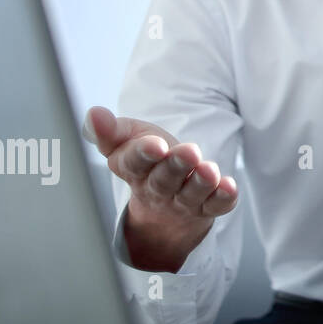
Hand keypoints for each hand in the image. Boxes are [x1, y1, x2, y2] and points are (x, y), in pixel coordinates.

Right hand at [83, 105, 237, 271]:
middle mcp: (157, 188)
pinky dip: (222, 198)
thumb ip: (110, 131)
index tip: (154, 144)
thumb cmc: (147, 162)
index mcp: (134, 171)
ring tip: (209, 169)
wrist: (162, 209)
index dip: (142, 154)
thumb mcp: (126, 143)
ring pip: (190, 194)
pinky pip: (215, 205)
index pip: (133, 163)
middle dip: (175, 166)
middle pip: (164, 180)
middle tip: (189, 151)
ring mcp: (182, 201)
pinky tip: (229, 186)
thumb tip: (94, 114)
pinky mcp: (206, 208)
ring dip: (201, 182)